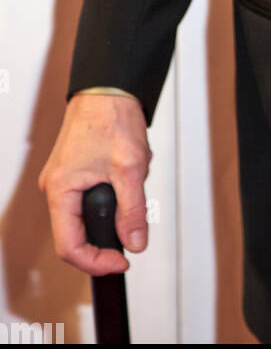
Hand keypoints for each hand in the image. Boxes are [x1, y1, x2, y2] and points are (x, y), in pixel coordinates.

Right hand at [38, 93, 151, 275]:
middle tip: (134, 227)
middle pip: (77, 233)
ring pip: (87, 213)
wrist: (108, 87)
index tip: (121, 261)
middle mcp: (57, 187)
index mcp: (61, 190)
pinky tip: (127, 172)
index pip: (70, 246)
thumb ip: (133, 210)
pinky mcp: (75, 171)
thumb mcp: (130, 168)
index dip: (96, 261)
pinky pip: (91, 194)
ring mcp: (65, 179)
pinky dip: (113, 191)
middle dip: (110, 230)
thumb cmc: (111, 117)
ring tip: (133, 184)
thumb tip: (135, 242)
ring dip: (115, 206)